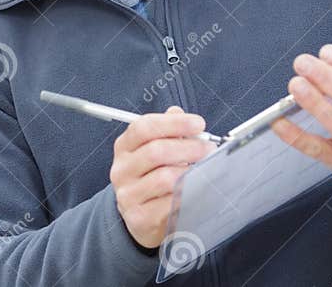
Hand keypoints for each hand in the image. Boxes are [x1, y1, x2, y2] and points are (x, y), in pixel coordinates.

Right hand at [110, 105, 216, 247]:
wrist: (141, 217)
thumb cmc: (152, 177)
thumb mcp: (154, 151)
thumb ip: (166, 131)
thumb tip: (178, 112)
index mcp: (124, 148)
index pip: (143, 128)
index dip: (173, 123)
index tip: (198, 124)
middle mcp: (122, 170)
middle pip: (156, 151)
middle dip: (189, 147)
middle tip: (209, 149)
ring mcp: (128, 195)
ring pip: (165, 178)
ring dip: (190, 172)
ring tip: (205, 170)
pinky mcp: (139, 218)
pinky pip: (170, 204)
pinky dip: (187, 195)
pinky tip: (196, 191)